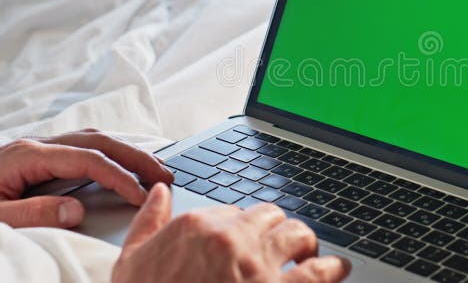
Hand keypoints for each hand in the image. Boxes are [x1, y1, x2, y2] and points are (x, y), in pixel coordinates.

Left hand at [0, 128, 173, 227]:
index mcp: (26, 155)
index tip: (140, 196)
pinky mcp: (38, 155)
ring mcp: (37, 147)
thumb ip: (34, 213)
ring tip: (154, 169)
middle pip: (98, 141)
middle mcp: (35, 144)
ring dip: (126, 151)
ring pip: (93, 139)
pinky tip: (123, 163)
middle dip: (135, 157)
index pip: (87, 160)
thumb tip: (77, 209)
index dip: (118, 177)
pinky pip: (83, 146)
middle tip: (165, 176)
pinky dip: (110, 152)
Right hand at [113, 183, 351, 282]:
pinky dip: (331, 269)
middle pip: (269, 216)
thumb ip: (148, 222)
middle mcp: (230, 239)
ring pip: (296, 234)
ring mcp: (256, 266)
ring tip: (310, 254)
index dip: (241, 227)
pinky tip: (337, 269)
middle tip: (281, 245)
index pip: (232, 211)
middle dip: (276, 229)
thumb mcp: (130, 261)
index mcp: (197, 226)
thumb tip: (160, 193)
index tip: (244, 242)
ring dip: (305, 243)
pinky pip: (316, 273)